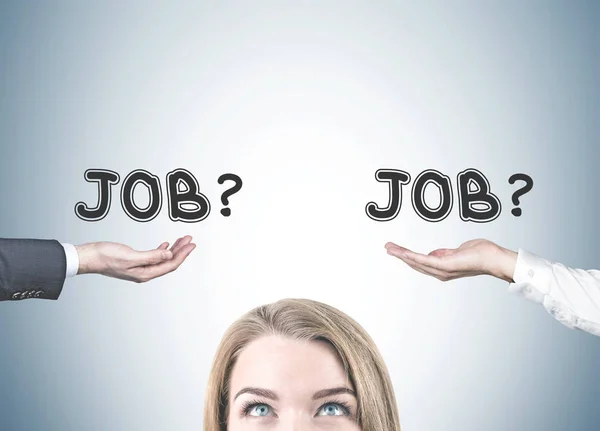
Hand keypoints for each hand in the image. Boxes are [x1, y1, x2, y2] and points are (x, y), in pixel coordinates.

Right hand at [75, 235, 195, 282]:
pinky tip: (166, 245)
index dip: (183, 254)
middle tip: (190, 240)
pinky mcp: (135, 261)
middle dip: (181, 251)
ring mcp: (140, 267)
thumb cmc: (106, 257)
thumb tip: (168, 254)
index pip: (170, 264)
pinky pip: (154, 256)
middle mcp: (144, 272)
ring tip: (182, 240)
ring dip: (173, 249)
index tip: (191, 244)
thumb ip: (152, 256)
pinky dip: (162, 249)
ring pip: (162, 258)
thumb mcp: (131, 256)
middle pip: (169, 262)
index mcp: (145, 273)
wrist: (89, 256)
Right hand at [385, 239, 517, 282]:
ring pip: (417, 262)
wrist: (493, 258)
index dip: (406, 256)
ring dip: (402, 255)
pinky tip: (403, 252)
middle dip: (399, 255)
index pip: (420, 262)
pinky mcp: (445, 265)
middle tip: (387, 247)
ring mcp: (442, 270)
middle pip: (415, 263)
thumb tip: (434, 253)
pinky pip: (425, 260)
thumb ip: (445, 253)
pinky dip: (412, 256)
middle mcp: (440, 272)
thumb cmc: (482, 254)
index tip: (395, 250)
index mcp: (443, 268)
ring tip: (390, 248)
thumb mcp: (458, 251)